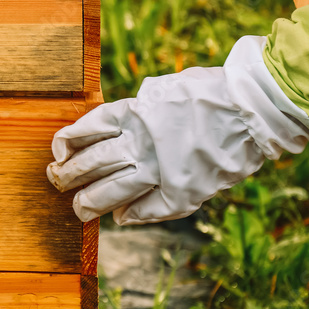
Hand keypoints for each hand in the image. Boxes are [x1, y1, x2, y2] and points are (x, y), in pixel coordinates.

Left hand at [47, 36, 308, 224]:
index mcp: (134, 113)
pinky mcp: (183, 191)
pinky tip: (122, 218)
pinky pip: (150, 209)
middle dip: (70, 176)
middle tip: (58, 183)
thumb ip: (134, 110)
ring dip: (91, 202)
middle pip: (93, 163)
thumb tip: (109, 127)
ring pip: (113, 190)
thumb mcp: (161, 91)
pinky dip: (133, 215)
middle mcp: (141, 141)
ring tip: (80, 210)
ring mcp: (160, 169)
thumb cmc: (207, 93)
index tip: (57, 152)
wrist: (252, 109)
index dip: (67, 142)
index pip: (87, 129)